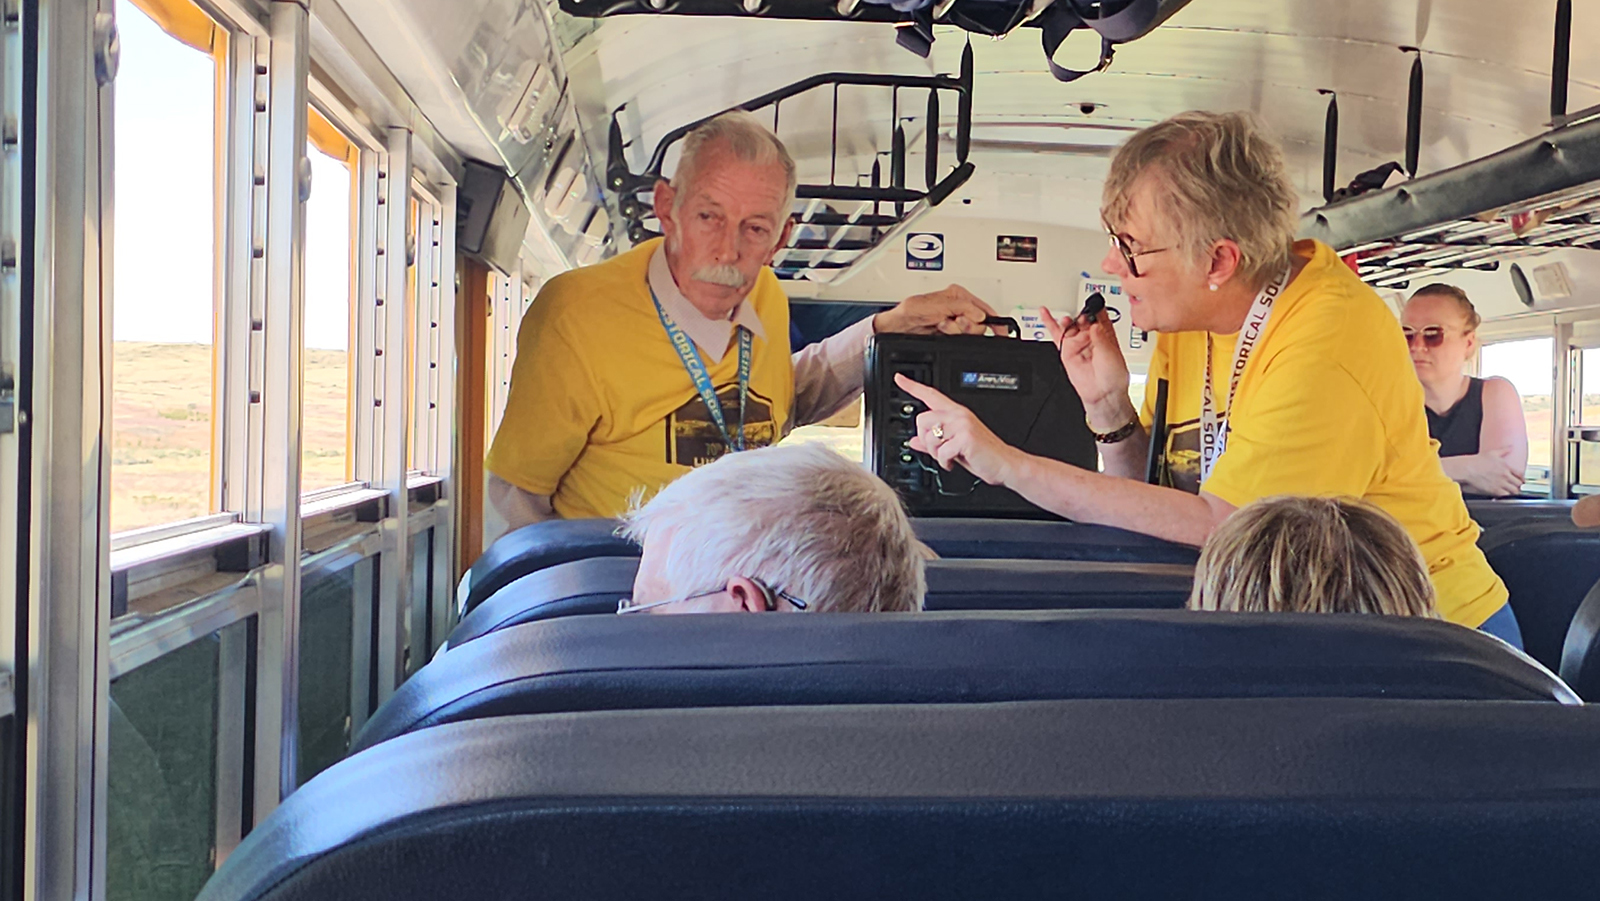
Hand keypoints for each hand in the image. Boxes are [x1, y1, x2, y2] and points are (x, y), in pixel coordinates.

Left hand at [874, 285, 999, 335]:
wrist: (898, 327)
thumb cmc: (910, 310)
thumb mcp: (936, 304)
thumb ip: (961, 307)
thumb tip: (979, 315)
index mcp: (958, 295)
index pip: (984, 308)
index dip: (994, 320)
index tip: (1001, 331)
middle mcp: (959, 307)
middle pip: (980, 322)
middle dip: (967, 325)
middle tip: (954, 322)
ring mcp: (955, 321)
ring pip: (970, 332)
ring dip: (956, 331)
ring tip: (942, 326)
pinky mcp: (950, 333)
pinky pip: (961, 340)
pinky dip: (952, 337)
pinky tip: (941, 332)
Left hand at [895, 374, 1020, 485]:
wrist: (1005, 464)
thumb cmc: (983, 455)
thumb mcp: (954, 447)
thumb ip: (933, 442)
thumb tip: (913, 441)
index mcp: (956, 413)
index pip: (931, 395)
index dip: (912, 386)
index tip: (899, 378)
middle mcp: (958, 415)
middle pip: (922, 419)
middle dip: (926, 439)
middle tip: (940, 450)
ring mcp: (962, 425)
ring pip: (929, 437)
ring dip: (936, 453)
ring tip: (950, 456)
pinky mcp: (966, 437)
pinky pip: (941, 452)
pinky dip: (945, 462)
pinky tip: (954, 462)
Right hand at [1041, 305, 1133, 430]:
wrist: (1103, 394)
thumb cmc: (1113, 377)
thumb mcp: (1110, 352)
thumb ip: (1100, 337)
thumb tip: (1093, 324)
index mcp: (1106, 334)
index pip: (1099, 315)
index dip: (1096, 307)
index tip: (1093, 300)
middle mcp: (1091, 337)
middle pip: (1083, 318)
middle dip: (1081, 315)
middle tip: (1082, 317)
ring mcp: (1077, 343)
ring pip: (1070, 325)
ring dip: (1069, 320)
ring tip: (1069, 321)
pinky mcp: (1066, 350)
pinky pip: (1056, 334)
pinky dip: (1049, 323)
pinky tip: (1044, 312)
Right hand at [1464, 449, 1524, 496]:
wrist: (1469, 469)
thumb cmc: (1478, 461)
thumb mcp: (1493, 453)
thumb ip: (1504, 450)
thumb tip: (1511, 447)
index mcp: (1506, 467)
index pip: (1520, 475)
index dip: (1522, 479)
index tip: (1521, 480)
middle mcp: (1505, 476)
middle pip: (1519, 484)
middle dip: (1518, 486)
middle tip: (1516, 487)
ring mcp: (1501, 483)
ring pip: (1514, 491)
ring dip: (1513, 491)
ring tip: (1510, 491)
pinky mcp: (1494, 490)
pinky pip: (1505, 495)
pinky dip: (1505, 495)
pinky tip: (1503, 493)